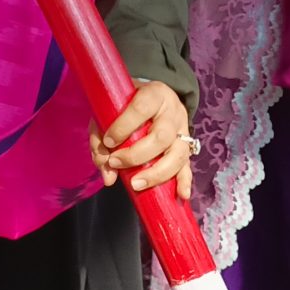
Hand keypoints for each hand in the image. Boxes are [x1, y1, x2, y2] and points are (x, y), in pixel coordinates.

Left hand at [90, 80, 192, 198]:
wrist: (151, 100)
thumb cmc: (125, 107)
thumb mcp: (108, 113)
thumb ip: (101, 140)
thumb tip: (109, 177)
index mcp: (154, 94)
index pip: (141, 108)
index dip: (123, 127)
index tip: (108, 141)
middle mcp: (173, 112)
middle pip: (162, 136)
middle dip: (136, 155)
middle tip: (115, 163)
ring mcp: (183, 131)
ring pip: (177, 154)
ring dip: (156, 173)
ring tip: (136, 184)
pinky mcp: (186, 148)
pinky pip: (188, 166)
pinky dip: (185, 182)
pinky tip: (181, 195)